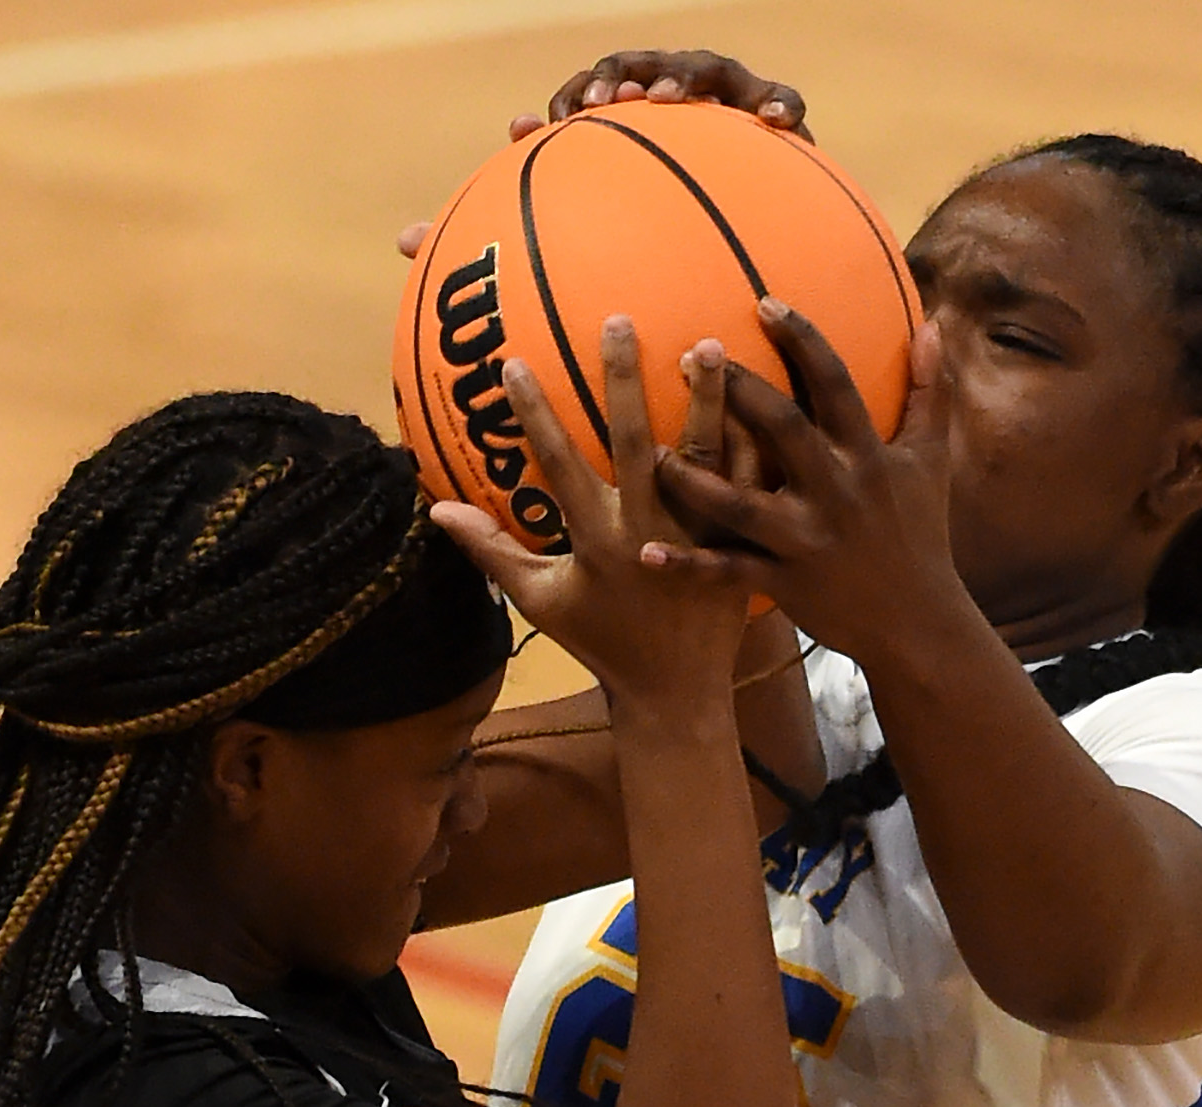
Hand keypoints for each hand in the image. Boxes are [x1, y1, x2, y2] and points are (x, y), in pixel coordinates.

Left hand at [395, 53, 810, 262]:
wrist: (754, 266)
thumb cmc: (660, 267)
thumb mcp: (581, 265)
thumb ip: (505, 247)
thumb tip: (401, 244)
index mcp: (623, 142)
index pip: (583, 105)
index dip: (560, 108)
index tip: (533, 128)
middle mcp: (668, 116)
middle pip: (641, 72)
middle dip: (622, 78)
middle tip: (607, 106)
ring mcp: (724, 114)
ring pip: (707, 72)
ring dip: (687, 80)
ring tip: (673, 104)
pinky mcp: (776, 123)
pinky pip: (781, 100)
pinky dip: (780, 103)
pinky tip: (781, 125)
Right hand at [430, 318, 748, 709]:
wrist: (675, 690)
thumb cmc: (602, 641)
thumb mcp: (542, 602)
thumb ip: (493, 552)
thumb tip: (437, 510)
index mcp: (596, 541)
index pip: (557, 465)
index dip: (533, 414)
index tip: (513, 363)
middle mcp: (647, 533)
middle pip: (634, 444)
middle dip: (623, 381)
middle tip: (620, 321)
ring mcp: (699, 537)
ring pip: (705, 459)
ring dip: (707, 399)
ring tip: (710, 343)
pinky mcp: (739, 545)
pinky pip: (753, 486)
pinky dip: (757, 441)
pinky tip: (764, 393)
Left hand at [646, 305, 971, 661]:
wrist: (920, 624)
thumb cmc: (922, 535)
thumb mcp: (931, 459)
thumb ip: (928, 389)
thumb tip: (931, 324)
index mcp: (867, 455)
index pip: (834, 384)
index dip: (801, 340)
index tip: (763, 302)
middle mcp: (835, 492)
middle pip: (781, 429)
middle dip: (735, 389)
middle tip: (687, 356)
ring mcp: (807, 540)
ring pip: (741, 504)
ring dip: (691, 479)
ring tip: (648, 452)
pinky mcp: (786, 584)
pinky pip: (728, 572)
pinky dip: (687, 565)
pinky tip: (645, 550)